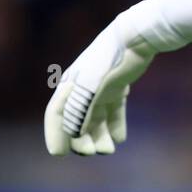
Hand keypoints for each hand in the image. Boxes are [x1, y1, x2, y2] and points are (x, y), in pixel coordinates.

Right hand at [44, 12, 156, 155]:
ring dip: (99, 136)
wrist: (136, 38)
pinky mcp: (118, 87)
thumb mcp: (92, 85)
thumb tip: (73, 134)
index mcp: (71, 86)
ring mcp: (100, 88)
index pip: (56, 113)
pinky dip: (115, 126)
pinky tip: (120, 139)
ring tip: (108, 150)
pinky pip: (114, 111)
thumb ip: (81, 109)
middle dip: (81, 139)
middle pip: (77, 120)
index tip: (59, 154)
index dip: (55, 134)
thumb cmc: (110, 59)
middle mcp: (83, 88)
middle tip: (91, 152)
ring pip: (96, 119)